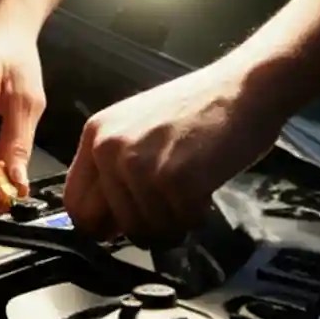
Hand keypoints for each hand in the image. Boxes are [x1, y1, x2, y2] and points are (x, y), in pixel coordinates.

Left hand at [62, 62, 287, 244]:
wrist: (244, 88)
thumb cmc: (198, 110)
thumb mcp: (137, 131)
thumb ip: (115, 170)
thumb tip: (106, 222)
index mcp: (96, 136)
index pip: (75, 203)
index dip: (99, 224)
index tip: (120, 227)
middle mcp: (110, 149)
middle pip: (112, 224)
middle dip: (143, 227)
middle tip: (168, 209)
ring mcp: (140, 165)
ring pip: (146, 230)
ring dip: (173, 222)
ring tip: (190, 193)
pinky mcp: (175, 180)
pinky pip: (178, 224)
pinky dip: (195, 216)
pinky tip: (205, 191)